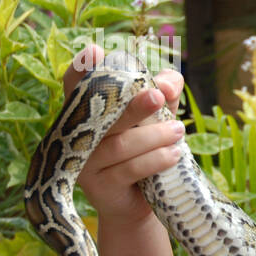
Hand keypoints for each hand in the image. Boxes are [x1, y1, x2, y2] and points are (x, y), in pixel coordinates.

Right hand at [63, 44, 185, 227]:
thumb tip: (170, 82)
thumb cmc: (144, 151)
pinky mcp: (98, 187)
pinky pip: (129, 169)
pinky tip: (174, 155)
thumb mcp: (156, 119)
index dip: (81, 70)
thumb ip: (164, 95)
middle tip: (159, 95)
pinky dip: (156, 159)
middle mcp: (77, 135)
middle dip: (134, 105)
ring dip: (155, 136)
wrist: (138, 204)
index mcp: (86, 112)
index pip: (75, 86)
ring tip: (179, 131)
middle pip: (104, 115)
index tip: (94, 51)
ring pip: (121, 144)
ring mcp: (84, 162)